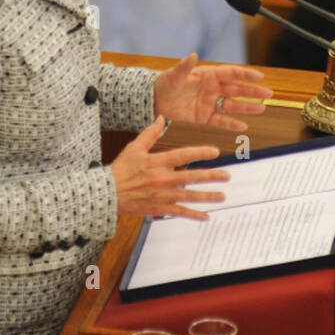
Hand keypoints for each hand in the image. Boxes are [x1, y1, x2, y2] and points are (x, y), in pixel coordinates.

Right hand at [110, 117, 228, 219]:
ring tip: (223, 196)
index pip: (183, 155)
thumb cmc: (120, 170)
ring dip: (208, 197)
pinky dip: (194, 215)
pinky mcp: (159, 208)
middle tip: (227, 176)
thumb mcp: (134, 148)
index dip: (201, 152)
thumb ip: (150, 133)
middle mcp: (162, 179)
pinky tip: (206, 216)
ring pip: (190, 196)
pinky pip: (180, 212)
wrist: (106, 193)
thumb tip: (161, 117)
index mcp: (157, 162)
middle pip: (192, 177)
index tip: (215, 152)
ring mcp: (162, 195)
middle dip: (212, 176)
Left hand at [153, 53, 271, 131]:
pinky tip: (244, 126)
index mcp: (208, 75)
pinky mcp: (205, 116)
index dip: (246, 75)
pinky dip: (232, 123)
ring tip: (262, 108)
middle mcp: (213, 88)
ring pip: (233, 105)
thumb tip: (193, 55)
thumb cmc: (165, 83)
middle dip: (253, 92)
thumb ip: (185, 66)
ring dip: (247, 107)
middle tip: (268, 94)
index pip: (231, 73)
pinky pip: (221, 120)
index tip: (260, 77)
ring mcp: (210, 103)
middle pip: (237, 90)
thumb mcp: (174, 74)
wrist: (155, 99)